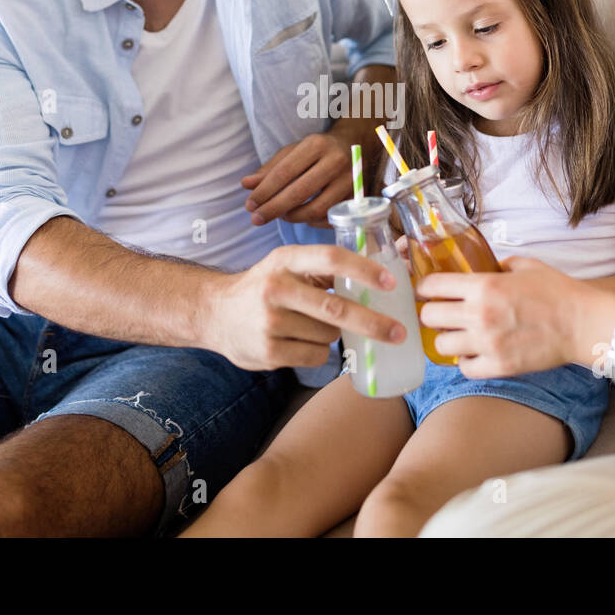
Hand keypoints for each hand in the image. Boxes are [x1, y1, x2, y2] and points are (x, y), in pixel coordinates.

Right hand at [204, 244, 405, 370]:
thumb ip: (324, 269)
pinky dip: (318, 351)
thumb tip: (381, 271)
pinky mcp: (268, 352)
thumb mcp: (287, 266)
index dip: (364, 270)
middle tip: (399, 332)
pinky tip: (299, 342)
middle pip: (336, 309)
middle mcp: (276, 288)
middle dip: (373, 323)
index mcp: (286, 259)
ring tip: (312, 326)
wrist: (215, 313)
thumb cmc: (265, 287)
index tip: (391, 283)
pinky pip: (315, 356)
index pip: (331, 259)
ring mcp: (270, 322)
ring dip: (335, 335)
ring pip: (329, 335)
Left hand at [241, 130, 356, 228]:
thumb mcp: (292, 152)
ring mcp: (350, 180)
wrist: (353, 145)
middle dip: (274, 208)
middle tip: (256, 219)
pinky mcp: (357, 196)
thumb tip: (246, 185)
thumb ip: (269, 169)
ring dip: (293, 217)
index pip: (285, 172)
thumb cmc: (316, 151)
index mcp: (316, 145)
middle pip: (300, 192)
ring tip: (281, 216)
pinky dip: (312, 221)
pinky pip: (329, 217)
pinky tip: (301, 216)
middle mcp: (336, 161)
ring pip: (317, 209)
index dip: (265, 191)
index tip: (249, 205)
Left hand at [416, 256, 599, 378]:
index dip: (424, 288)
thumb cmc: (558, 292)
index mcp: (484, 286)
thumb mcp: (525, 265)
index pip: (432, 286)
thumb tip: (482, 266)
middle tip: (441, 313)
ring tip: (459, 335)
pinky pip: (464, 368)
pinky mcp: (499, 367)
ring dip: (447, 339)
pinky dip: (465, 361)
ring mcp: (488, 344)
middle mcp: (480, 315)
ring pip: (442, 345)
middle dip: (432, 313)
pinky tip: (474, 352)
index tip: (426, 291)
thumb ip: (497, 264)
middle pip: (429, 317)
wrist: (584, 324)